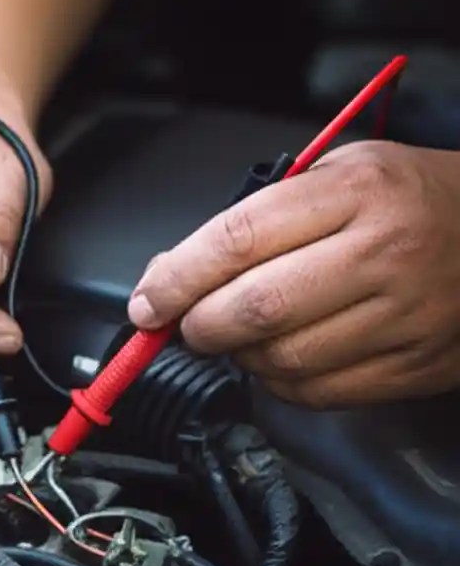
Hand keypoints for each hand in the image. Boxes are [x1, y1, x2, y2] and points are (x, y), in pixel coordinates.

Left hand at [129, 141, 459, 408]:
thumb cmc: (410, 199)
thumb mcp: (337, 173)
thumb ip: (255, 217)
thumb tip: (170, 273)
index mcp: (356, 192)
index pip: (238, 241)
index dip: (177, 278)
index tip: (148, 301)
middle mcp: (385, 252)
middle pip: (256, 308)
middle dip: (199, 324)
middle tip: (186, 323)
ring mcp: (407, 315)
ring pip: (283, 359)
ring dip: (239, 356)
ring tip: (241, 334)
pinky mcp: (417, 365)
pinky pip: (319, 393)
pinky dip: (280, 383)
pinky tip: (282, 356)